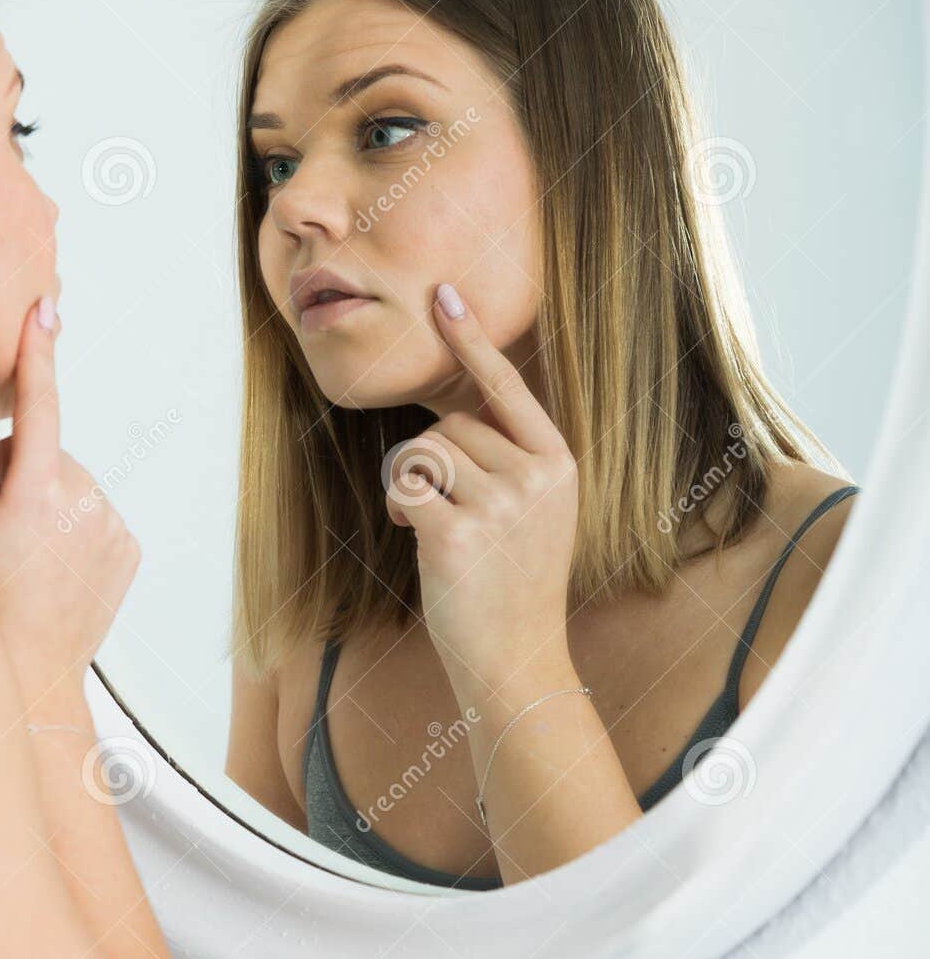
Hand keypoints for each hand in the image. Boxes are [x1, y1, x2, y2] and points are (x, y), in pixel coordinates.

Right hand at [0, 295, 139, 701]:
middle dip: (18, 478)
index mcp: (36, 492)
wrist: (31, 673)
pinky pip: (95, 517)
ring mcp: (113, 525)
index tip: (46, 309)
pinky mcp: (130, 546)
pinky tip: (57, 568)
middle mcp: (84, 501)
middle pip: (43, 456)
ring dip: (47, 506)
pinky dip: (76, 531)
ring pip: (70, 487)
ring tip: (28, 560)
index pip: (37, 406)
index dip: (38, 354)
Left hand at [384, 282, 577, 702]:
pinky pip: (406, 482)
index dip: (472, 341)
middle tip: (436, 508)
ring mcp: (501, 503)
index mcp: (558, 464)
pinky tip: (414, 531)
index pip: (508, 388)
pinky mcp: (459, 530)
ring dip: (410, 482)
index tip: (443, 296)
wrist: (517, 662)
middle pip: (452, 424)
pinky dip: (399, 502)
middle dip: (429, 459)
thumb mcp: (530, 516)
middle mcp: (536, 476)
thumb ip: (506, 462)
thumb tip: (446, 410)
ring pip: (425, 450)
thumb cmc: (512, 588)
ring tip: (425, 523)